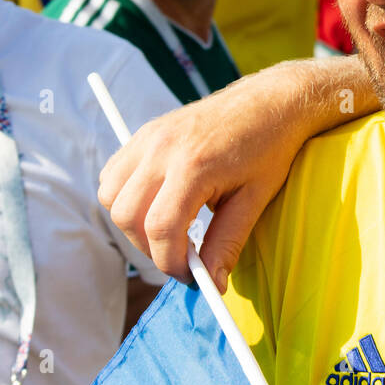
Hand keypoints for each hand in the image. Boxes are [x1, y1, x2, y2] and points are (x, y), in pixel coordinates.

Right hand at [98, 55, 376, 288]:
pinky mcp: (147, 132)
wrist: (273, 100)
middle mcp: (163, 148)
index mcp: (194, 165)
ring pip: (112, 196)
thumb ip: (227, 243)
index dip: (172, 263)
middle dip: (150, 248)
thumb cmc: (270, 147)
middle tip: (182, 256)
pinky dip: (126, 196)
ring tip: (171, 229)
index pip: (161, 229)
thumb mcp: (255, 199)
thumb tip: (211, 285)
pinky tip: (159, 202)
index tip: (193, 276)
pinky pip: (114, 174)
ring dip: (133, 223)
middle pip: (128, 217)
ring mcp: (150, 137)